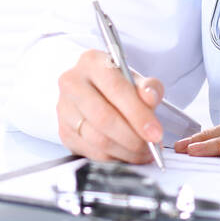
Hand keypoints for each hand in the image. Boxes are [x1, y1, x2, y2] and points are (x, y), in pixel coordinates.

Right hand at [56, 49, 163, 164]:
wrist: (94, 91)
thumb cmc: (117, 85)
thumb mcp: (137, 79)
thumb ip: (148, 87)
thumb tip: (150, 97)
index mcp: (92, 62)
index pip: (116, 90)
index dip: (138, 115)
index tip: (155, 133)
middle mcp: (73, 82)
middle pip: (104, 118)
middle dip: (132, 138)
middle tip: (150, 147)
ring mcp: (64, 108)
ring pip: (97, 139)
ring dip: (125, 152)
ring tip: (142, 153)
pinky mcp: (64, 131)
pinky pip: (91, 152)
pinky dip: (113, 158)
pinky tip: (126, 154)